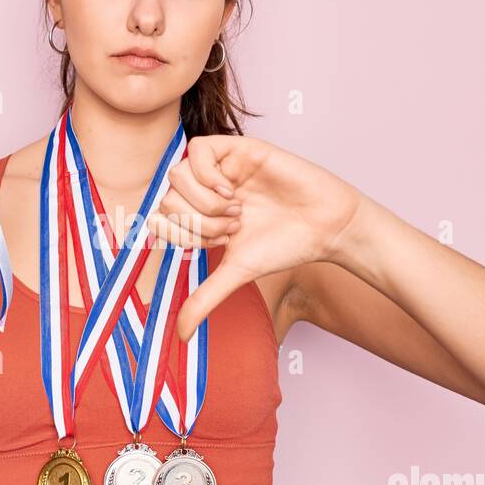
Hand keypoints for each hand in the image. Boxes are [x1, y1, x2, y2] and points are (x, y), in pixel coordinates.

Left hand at [145, 134, 360, 341]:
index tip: (216, 243)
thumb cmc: (285, 246)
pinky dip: (207, 175)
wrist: (325, 226)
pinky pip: (198, 149)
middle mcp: (206, 191)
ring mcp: (220, 168)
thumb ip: (204, 299)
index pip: (160, 220)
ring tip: (236, 211)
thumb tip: (180, 337)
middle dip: (198, 221)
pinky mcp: (237, 148)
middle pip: (167, 198)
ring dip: (203, 200)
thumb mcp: (236, 273)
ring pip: (176, 174)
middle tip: (233, 227)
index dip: (179, 235)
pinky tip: (230, 190)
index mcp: (200, 216)